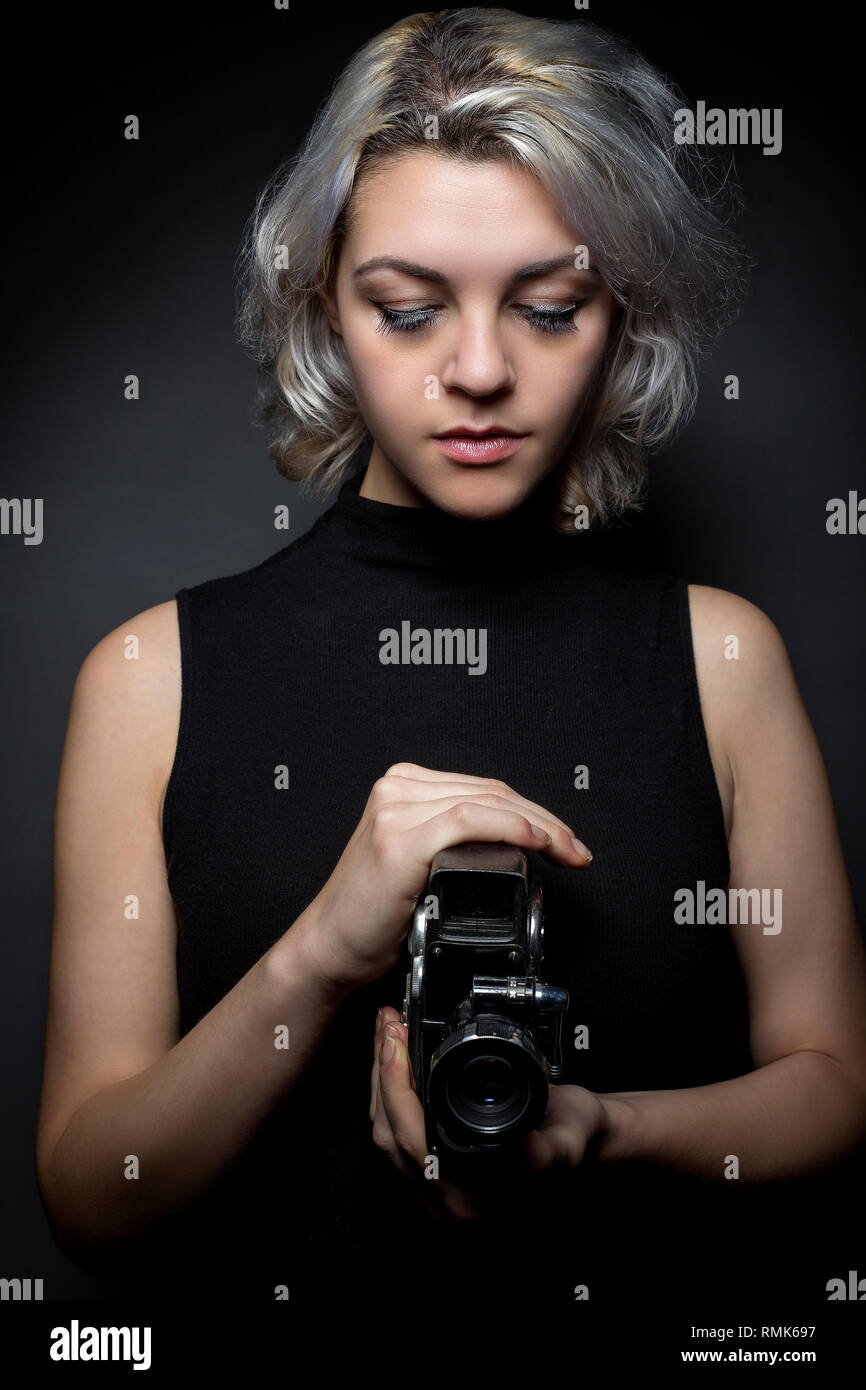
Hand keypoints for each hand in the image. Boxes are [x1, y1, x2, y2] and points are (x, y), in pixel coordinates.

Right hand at [299, 762, 592, 991]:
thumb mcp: (418, 862)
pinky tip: (535, 842)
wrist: (328, 948)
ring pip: (486, 803)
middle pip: (492, 793)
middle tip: (576, 850)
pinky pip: (467, 821)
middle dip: (545, 821)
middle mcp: (396, 789)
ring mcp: (394, 811)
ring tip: (567, 852)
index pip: (485, 790)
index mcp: (402, 787)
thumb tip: (515, 840)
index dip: (534, 812)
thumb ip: (452, 840)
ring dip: (539, 827)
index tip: (564, 841)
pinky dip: (508, 828)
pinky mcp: (398, 840)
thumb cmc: (372, 915)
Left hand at [370, 1005, 606, 1219]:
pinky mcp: (431, 1166)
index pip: (414, 1143)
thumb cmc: (576, 1138)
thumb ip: (539, 1153)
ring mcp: (436, 1187)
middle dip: (381, 1073)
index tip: (395, 1043)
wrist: (581, 1135)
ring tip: (387, 1031)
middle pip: (389, 1135)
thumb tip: (508, 1149)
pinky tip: (395, 1057)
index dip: (396, 1090)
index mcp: (474, 1199)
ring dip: (381, 1077)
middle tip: (388, 1025)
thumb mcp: (567, 1144)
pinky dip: (391, 1089)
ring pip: (387, 1132)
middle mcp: (448, 1201)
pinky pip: (397, 1127)